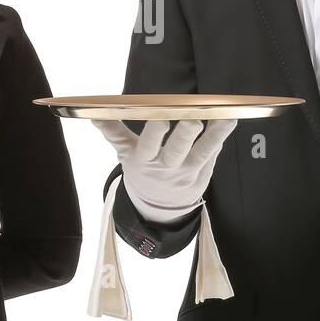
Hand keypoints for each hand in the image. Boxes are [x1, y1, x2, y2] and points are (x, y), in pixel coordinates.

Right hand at [92, 118, 236, 219]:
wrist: (159, 206)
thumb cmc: (142, 167)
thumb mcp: (125, 153)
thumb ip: (113, 133)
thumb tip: (92, 114)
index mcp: (144, 160)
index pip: (148, 145)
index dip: (155, 133)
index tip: (162, 118)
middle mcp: (166, 167)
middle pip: (176, 151)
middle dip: (185, 135)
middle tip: (194, 119)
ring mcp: (186, 174)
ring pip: (203, 153)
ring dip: (216, 135)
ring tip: (227, 118)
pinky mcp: (202, 176)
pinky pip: (212, 156)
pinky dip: (219, 140)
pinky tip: (227, 121)